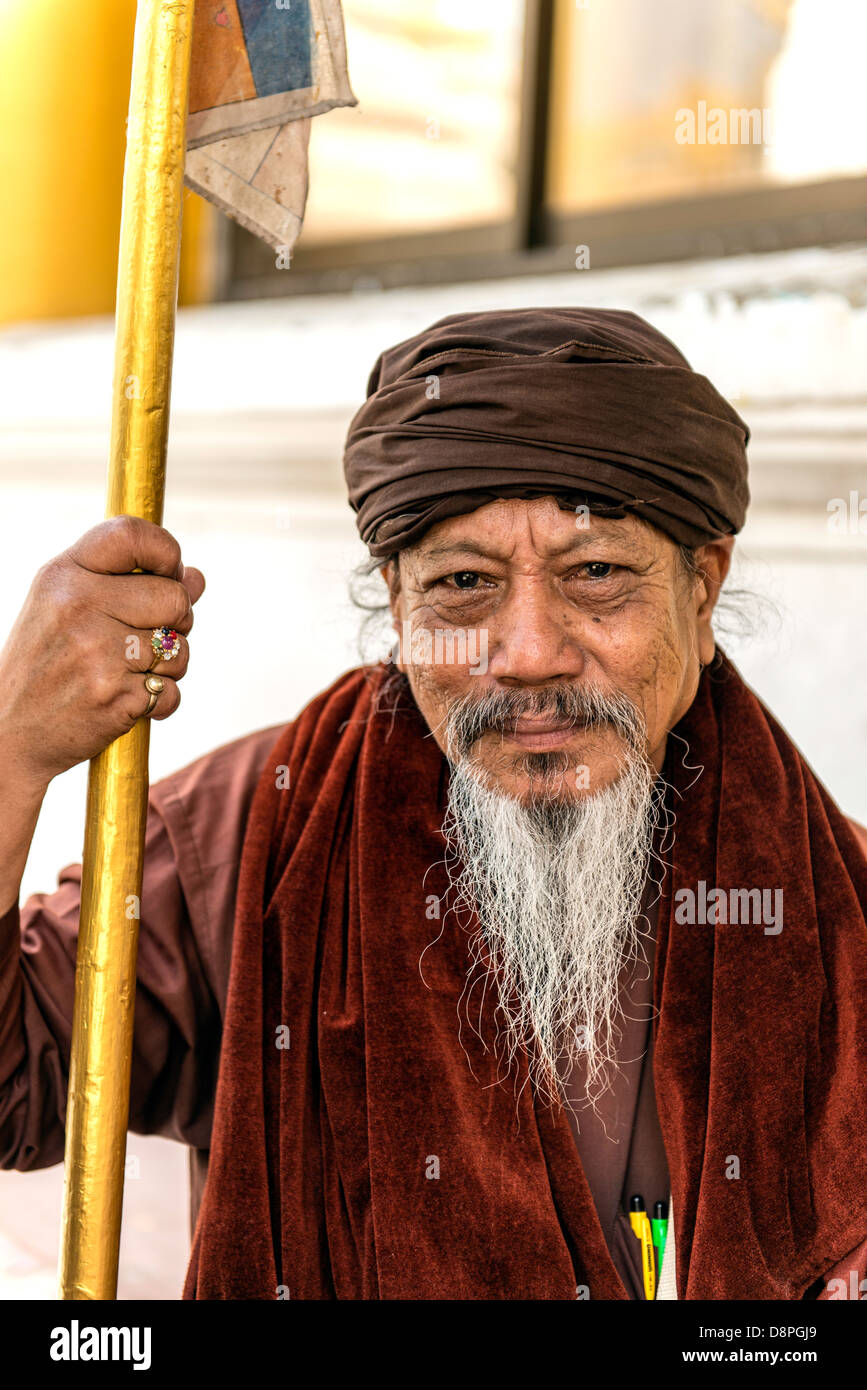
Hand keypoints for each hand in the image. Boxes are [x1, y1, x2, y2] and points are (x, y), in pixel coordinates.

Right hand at [0, 515, 205, 789]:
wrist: (9, 731)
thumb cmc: (46, 663)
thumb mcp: (66, 608)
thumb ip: (129, 585)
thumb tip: (195, 578)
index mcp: (64, 576)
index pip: (131, 534)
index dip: (166, 551)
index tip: (168, 573)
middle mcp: (79, 607)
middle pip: (174, 597)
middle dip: (176, 620)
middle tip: (146, 637)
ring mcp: (97, 654)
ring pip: (180, 648)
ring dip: (167, 666)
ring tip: (128, 671)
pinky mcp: (115, 698)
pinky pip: (171, 691)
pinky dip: (159, 701)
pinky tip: (126, 699)